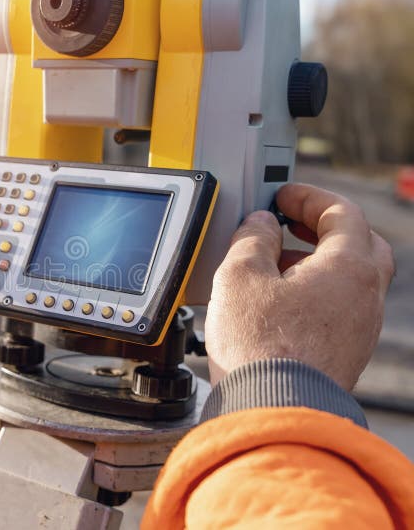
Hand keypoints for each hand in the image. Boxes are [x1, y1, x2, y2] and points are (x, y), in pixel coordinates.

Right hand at [205, 184, 394, 389]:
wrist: (272, 410)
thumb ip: (252, 238)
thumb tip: (260, 226)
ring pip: (349, 280)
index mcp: (349, 267)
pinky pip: (339, 309)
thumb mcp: (240, 274)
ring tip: (276, 265)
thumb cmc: (260, 346)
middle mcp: (366, 297)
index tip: (283, 196)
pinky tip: (279, 304)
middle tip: (293, 223)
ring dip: (317, 262)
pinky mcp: (346, 354)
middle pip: (359, 244)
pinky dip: (315, 293)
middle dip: (324, 228)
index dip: (309, 197)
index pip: (342, 212)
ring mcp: (361, 329)